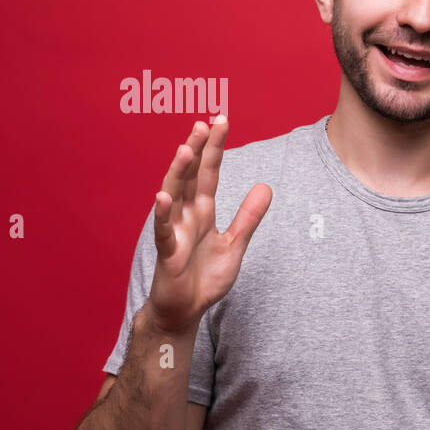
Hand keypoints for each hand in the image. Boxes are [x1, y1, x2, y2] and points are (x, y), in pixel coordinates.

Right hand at [146, 116, 272, 333]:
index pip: (209, 172)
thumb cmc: (206, 277)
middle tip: (205, 122)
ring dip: (178, 173)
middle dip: (198, 149)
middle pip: (190, 176)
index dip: (215, 147)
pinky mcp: (167, 253)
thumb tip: (266, 186)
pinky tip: (163, 197)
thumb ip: (248, 217)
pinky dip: (163, 214)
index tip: (220, 120)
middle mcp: (186, 215)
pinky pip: (163, 231)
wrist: (186, 309)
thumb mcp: (236, 244)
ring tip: (186, 148)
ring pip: (173, 196)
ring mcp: (175, 231)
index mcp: (203, 211)